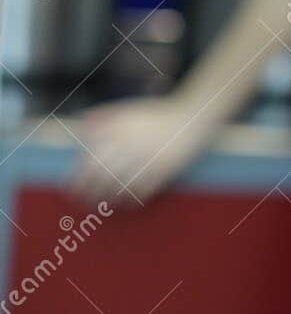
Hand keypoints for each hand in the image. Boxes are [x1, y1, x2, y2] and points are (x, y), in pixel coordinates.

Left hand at [69, 95, 219, 207]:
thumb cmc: (160, 113)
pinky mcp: (166, 167)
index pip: (91, 158)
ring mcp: (149, 156)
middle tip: (85, 201)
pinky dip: (132, 199)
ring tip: (104, 205)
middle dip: (90, 191)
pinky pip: (143, 189)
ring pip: (121, 185)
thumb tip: (82, 128)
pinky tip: (128, 204)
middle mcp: (132, 143)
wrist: (195, 115)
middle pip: (102, 174)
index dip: (79, 177)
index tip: (73, 187)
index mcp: (120, 129)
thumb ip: (106, 115)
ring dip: (109, 199)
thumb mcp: (131, 108)